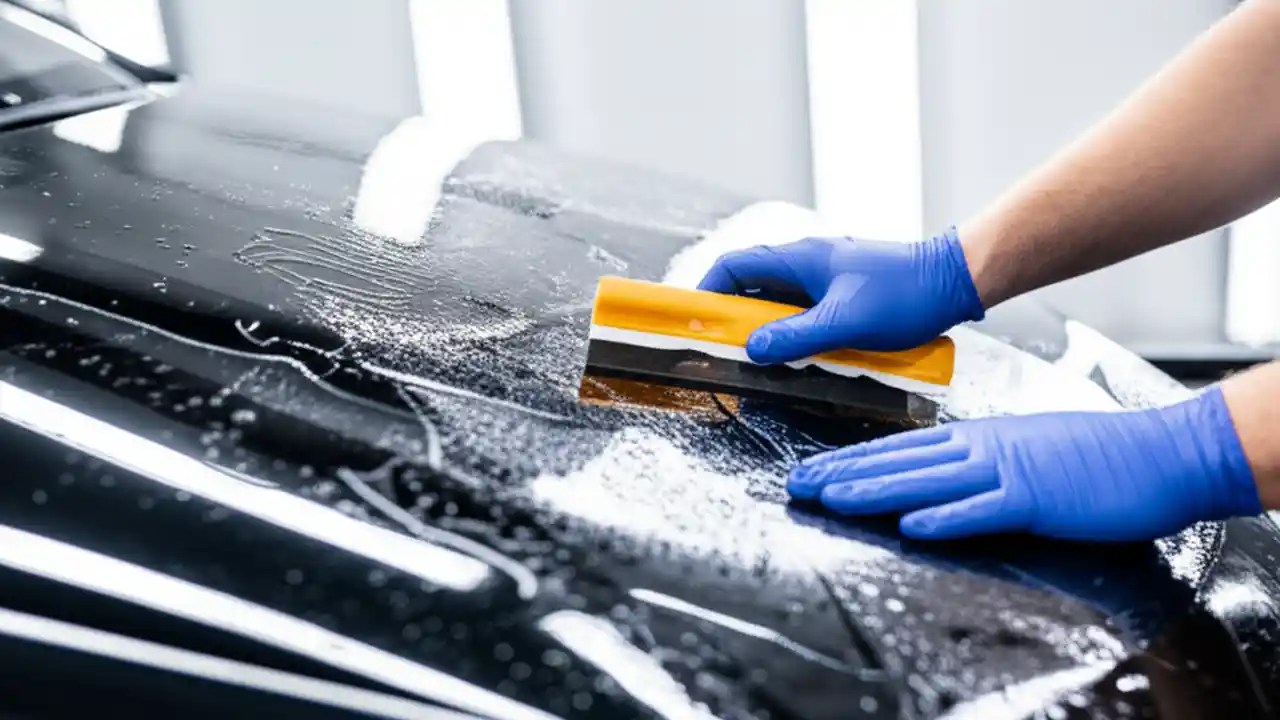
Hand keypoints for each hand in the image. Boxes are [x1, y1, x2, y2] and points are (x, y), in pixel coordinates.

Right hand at [697, 228, 983, 360]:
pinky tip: (797, 358)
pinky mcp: (841, 295)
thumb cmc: (903, 295)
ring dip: (764, 329)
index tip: (693, 320)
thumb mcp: (844, 322)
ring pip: (777, 303)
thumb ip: (794, 337)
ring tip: (758, 360)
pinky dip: (790, 333)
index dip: (707, 291)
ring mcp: (824, 279)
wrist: (953, 282)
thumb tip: (751, 350)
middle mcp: (806, 264)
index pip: (733, 267)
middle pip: (751, 287)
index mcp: (799, 259)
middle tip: (722, 350)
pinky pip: (801, 313)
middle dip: (732, 317)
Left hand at [787, 388, 1261, 540]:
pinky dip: (947, 518)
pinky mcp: (1037, 499)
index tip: (813, 470)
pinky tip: (912, 526)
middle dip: (845, 473)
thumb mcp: (1024, 449)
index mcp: (978, 438)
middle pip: (900, 463)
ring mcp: (1008, 472)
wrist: (1157, 452)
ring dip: (877, 491)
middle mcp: (982, 449)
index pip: (900, 450)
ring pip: (928, 481)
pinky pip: (984, 510)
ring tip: (832, 498)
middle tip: (797, 484)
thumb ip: (981, 461)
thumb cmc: (1093, 456)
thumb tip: (940, 474)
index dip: (851, 460)